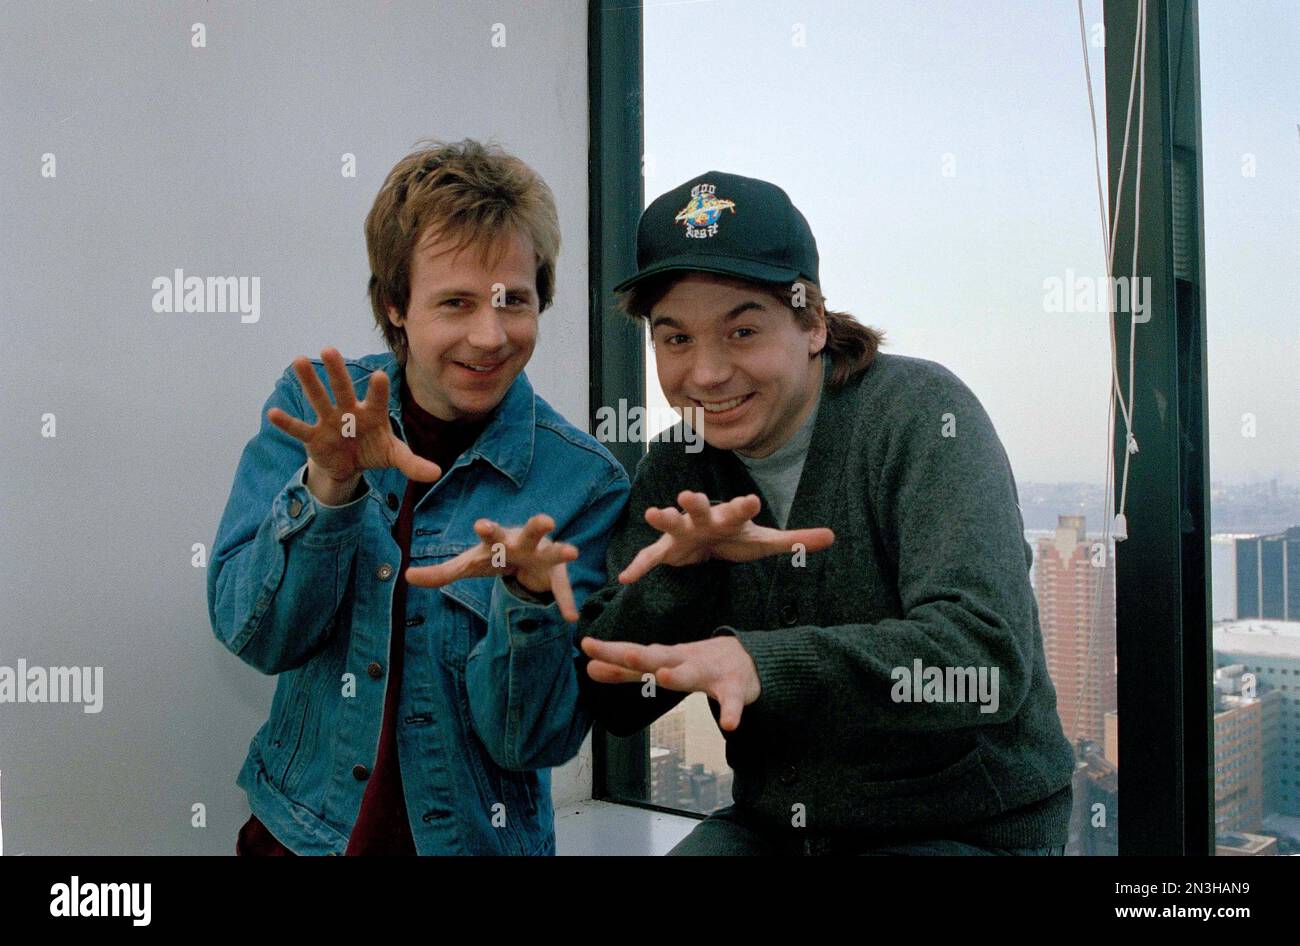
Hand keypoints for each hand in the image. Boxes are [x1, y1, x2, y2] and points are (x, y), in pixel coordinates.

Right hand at [267, 347, 441, 486]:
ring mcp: (330, 422)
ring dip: (309, 383)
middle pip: (343, 389)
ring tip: (298, 360)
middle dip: (337, 372)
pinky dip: (287, 423)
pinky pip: (300, 429)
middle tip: (329, 349)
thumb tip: (436, 474)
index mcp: (373, 413)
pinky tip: (272, 413)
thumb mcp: (394, 457)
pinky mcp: (315, 437)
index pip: (377, 399)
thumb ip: (413, 463)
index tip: (380, 375)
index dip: (378, 390)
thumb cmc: (374, 450)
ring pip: (319, 399)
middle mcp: (349, 411)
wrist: (350, 463)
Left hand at [405, 515, 581, 621]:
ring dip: (562, 551)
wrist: (529, 554)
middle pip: (529, 533)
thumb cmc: (496, 556)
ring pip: (554, 553)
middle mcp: (523, 543)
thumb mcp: (469, 565)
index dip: (487, 530)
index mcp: (499, 541)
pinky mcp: (556, 574)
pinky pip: (562, 589)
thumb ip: (442, 572)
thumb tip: (406, 577)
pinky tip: (571, 618)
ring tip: (573, 551)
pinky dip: (566, 602)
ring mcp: (543, 556)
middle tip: (546, 520)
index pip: (491, 534)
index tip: (481, 525)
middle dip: (537, 527)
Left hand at [580, 636, 760, 730]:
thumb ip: (626, 671)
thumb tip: (589, 669)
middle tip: (624, 653)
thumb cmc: (695, 662)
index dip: (611, 651)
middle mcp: (684, 661)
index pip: (634, 654)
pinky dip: (731, 711)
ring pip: (693, 674)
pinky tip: (728, 724)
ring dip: (679, 675)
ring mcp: (710, 673)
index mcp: (664, 658)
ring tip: (664, 677)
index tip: (586, 645)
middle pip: (659, 659)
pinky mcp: (734, 688)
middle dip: (641, 657)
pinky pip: (732, 701)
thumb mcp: (659, 664)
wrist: (747, 657)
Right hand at [618, 490, 834, 582]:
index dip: (745, 506)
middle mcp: (703, 519)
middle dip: (694, 502)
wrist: (707, 540)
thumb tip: (832, 536)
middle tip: (689, 495)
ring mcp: (682, 532)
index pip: (739, 510)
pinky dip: (639, 567)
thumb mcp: (765, 540)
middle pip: (699, 508)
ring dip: (663, 518)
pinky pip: (650, 559)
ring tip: (653, 514)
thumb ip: (796, 539)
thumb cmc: (736, 537)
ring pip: (671, 523)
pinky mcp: (667, 550)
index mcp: (729, 517)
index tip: (753, 501)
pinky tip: (626, 579)